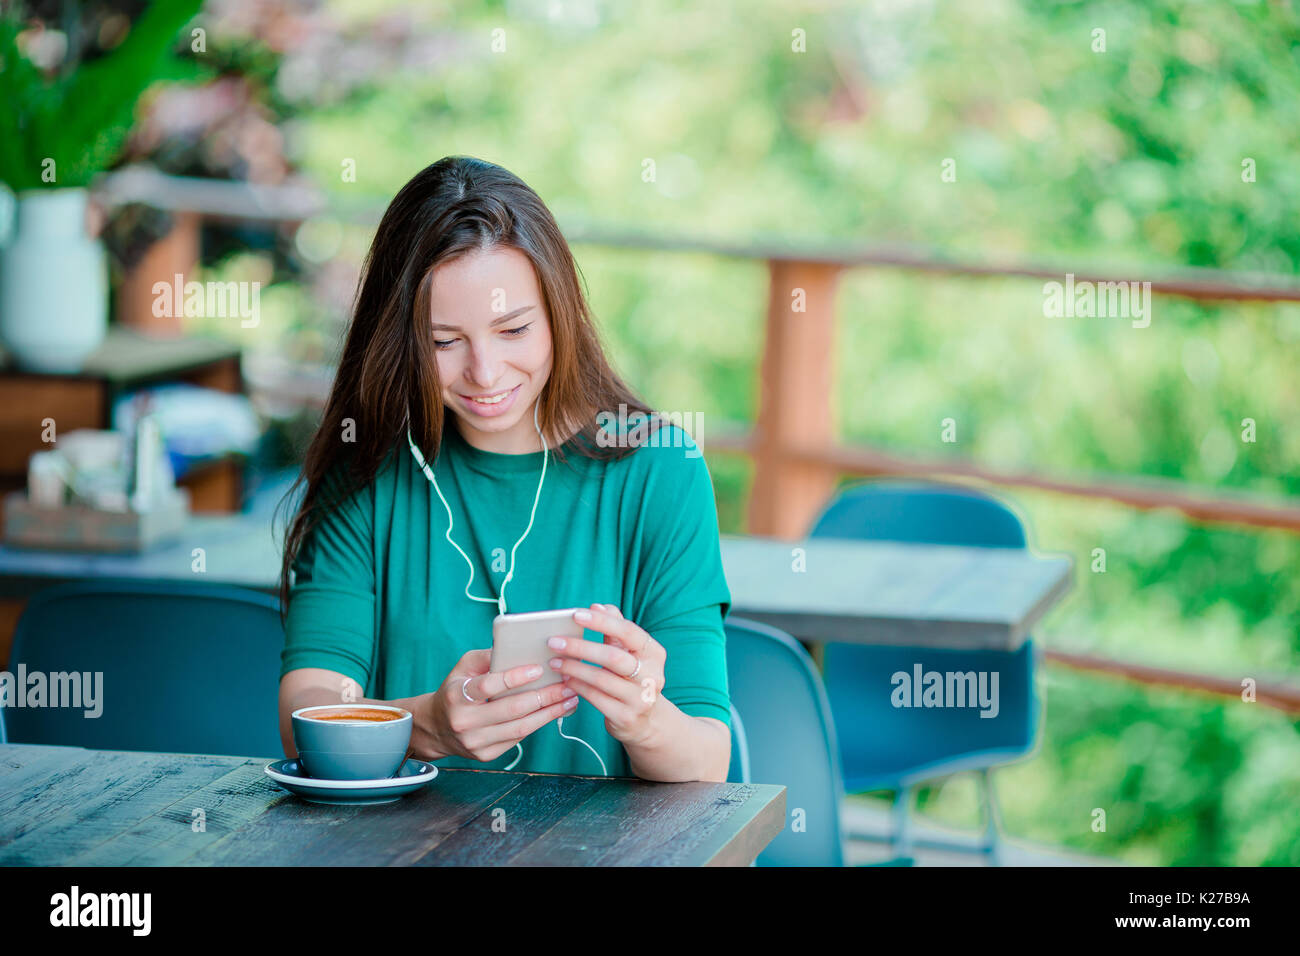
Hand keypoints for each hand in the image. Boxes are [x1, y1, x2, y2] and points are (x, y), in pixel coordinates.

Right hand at [427, 648, 576, 762]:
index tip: (539, 668)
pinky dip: (538, 724)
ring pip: (520, 728)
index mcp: (457, 696)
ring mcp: (475, 742)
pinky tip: (554, 712)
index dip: (515, 678)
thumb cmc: (456, 689)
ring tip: (569, 700)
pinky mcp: (486, 755)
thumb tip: (517, 648)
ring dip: (549, 713)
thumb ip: (487, 656)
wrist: (436, 727)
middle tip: (567, 685)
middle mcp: (464, 722)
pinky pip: (518, 738)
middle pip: (511, 709)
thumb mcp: (463, 668)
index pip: (489, 686)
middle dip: (544, 697)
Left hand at [547, 603, 666, 747]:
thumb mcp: (628, 653)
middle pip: (613, 657)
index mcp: (654, 654)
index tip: (576, 615)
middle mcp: (652, 676)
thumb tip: (598, 606)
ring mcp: (640, 699)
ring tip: (555, 661)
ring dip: (574, 668)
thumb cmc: (631, 677)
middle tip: (554, 642)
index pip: (629, 632)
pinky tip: (565, 679)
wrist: (644, 720)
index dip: (602, 622)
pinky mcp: (626, 717)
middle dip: (580, 647)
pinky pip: (596, 698)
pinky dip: (577, 686)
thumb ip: (615, 629)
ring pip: (601, 679)